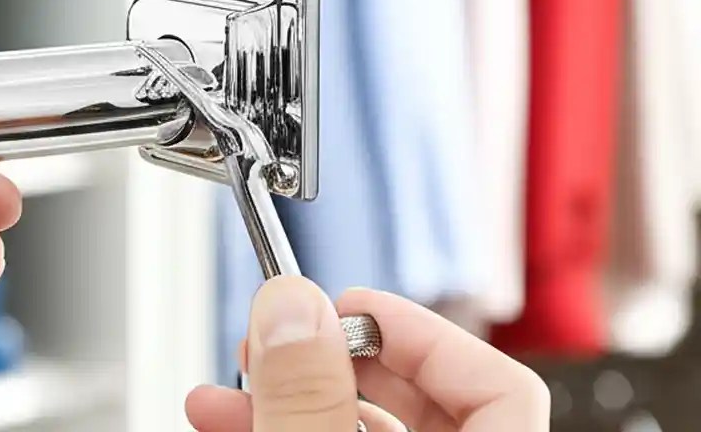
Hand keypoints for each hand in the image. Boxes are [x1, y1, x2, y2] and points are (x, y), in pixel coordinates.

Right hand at [185, 277, 549, 430]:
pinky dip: (285, 428)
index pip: (498, 384)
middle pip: (425, 399)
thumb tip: (294, 308)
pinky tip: (230, 420)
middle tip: (281, 337)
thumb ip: (307, 400)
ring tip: (229, 387)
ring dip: (291, 394)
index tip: (344, 306)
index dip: (419, 332)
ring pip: (366, 430)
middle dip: (334, 357)